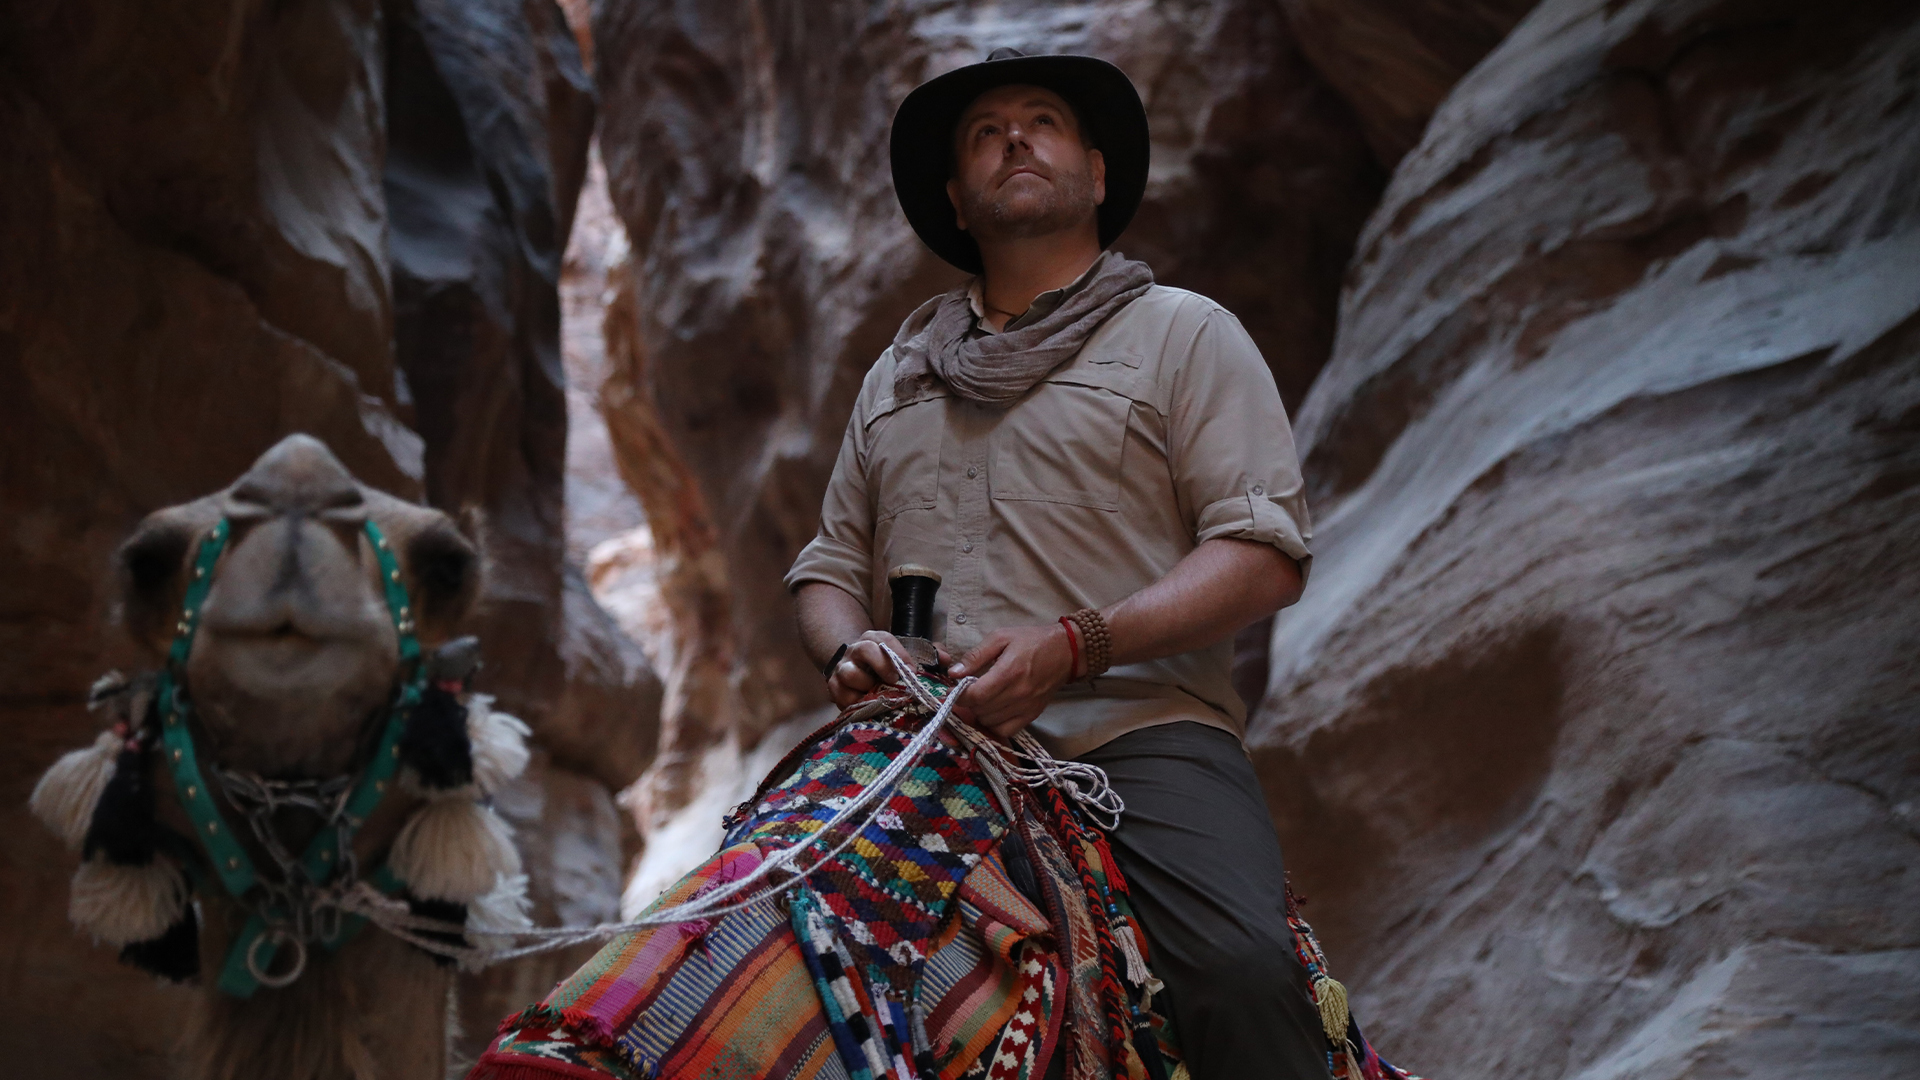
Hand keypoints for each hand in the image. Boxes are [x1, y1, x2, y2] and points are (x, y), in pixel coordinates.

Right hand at [826, 631, 951, 707]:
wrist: (856, 672)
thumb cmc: (888, 666)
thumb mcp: (908, 657)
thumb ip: (930, 656)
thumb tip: (947, 661)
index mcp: (874, 639)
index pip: (886, 639)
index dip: (899, 654)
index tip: (912, 671)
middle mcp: (856, 650)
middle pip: (864, 649)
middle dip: (882, 665)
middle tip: (895, 681)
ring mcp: (842, 668)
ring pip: (849, 672)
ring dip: (865, 685)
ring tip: (878, 696)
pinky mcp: (834, 688)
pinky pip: (839, 695)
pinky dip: (853, 702)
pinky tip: (865, 707)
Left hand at [948, 623, 1074, 740]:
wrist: (1066, 651)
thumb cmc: (1031, 640)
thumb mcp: (1001, 637)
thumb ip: (976, 656)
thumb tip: (954, 673)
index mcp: (1008, 672)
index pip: (976, 695)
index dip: (960, 695)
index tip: (956, 688)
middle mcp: (1018, 693)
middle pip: (980, 710)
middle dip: (969, 702)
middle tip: (969, 690)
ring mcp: (1026, 707)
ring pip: (990, 722)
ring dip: (980, 712)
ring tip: (982, 698)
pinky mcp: (1032, 715)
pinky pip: (1006, 731)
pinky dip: (994, 724)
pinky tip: (993, 711)